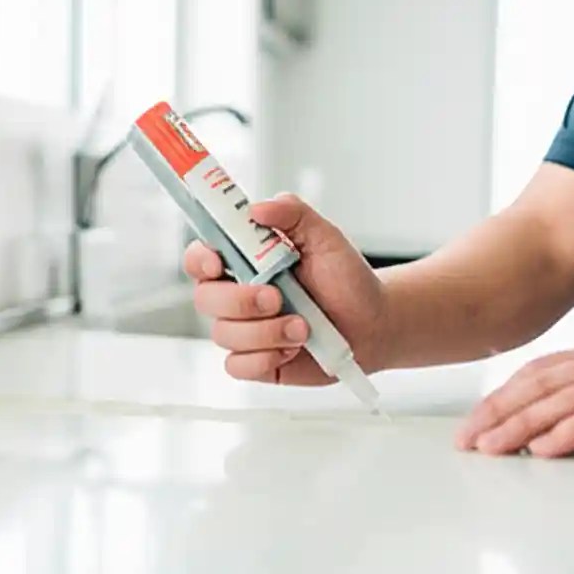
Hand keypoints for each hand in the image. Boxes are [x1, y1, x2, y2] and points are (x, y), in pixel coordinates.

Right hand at [183, 194, 389, 384]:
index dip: (200, 260)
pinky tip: (291, 349)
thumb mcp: (326, 237)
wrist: (373, 323)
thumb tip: (257, 208)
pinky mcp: (256, 360)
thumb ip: (293, 214)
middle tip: (276, 298)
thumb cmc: (346, 280)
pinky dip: (264, 358)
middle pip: (205, 298)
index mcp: (246, 260)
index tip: (218, 263)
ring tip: (302, 327)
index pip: (201, 257)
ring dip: (264, 332)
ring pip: (223, 334)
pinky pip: (237, 365)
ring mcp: (244, 329)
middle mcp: (238, 294)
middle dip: (240, 301)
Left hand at [455, 340, 573, 467]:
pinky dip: (567, 431)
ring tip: (490, 446)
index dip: (504, 396)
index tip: (475, 421)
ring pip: (564, 397)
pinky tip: (542, 447)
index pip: (543, 372)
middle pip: (542, 381)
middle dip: (498, 410)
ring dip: (521, 423)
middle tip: (466, 437)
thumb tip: (566, 441)